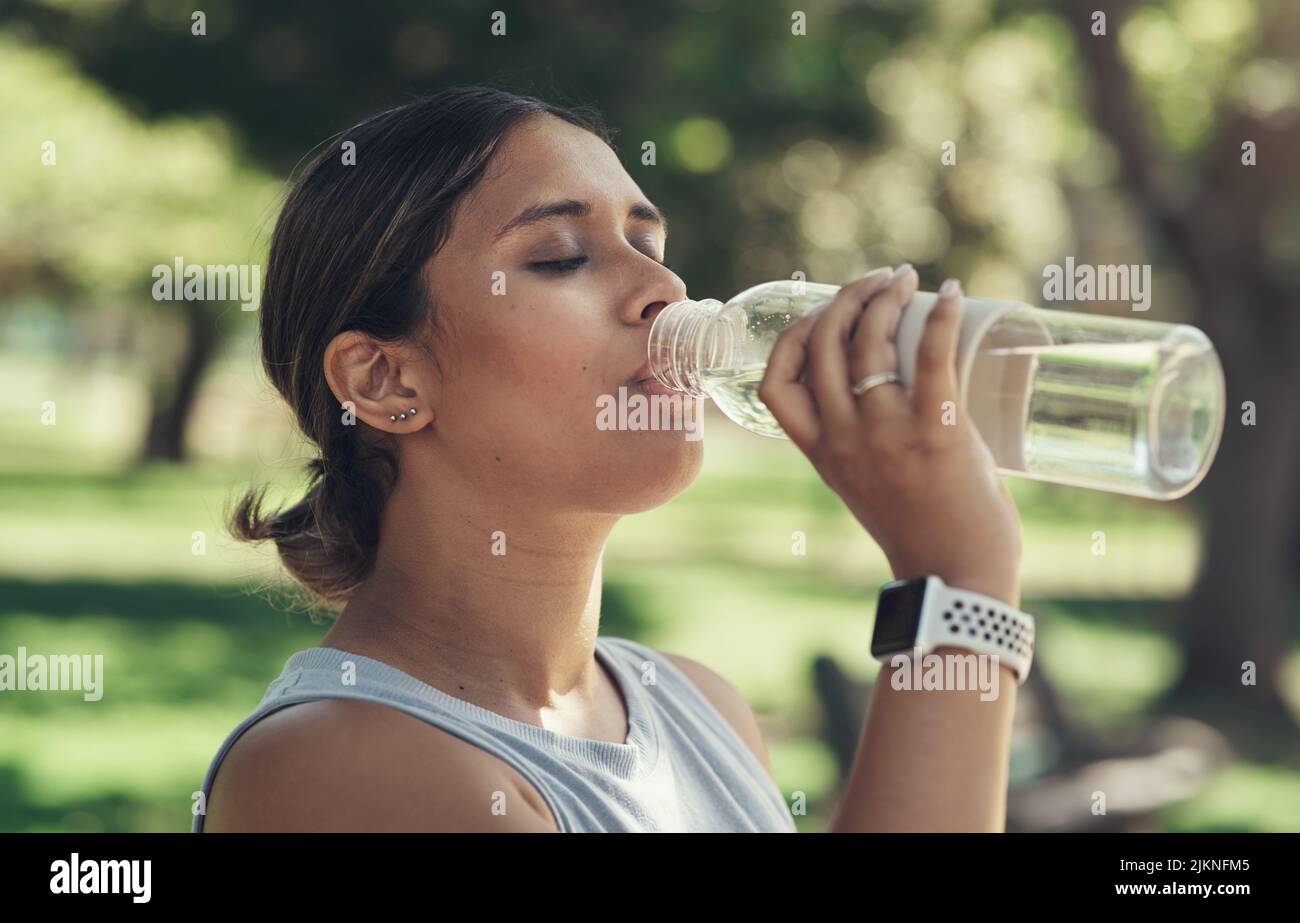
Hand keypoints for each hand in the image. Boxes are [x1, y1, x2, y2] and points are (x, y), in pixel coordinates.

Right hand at [757, 263, 1022, 606]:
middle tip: (878, 281)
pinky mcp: (935, 432)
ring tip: (907, 280)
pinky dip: (940, 316)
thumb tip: (885, 387)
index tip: (822, 314)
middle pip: (821, 344)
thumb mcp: (863, 485)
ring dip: (886, 298)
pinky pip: (931, 356)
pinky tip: (951, 294)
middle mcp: (843, 438)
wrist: (957, 576)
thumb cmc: (921, 531)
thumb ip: (859, 444)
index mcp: (821, 452)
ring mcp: (886, 434)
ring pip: (868, 343)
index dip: (791, 337)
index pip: (775, 383)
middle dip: (845, 298)